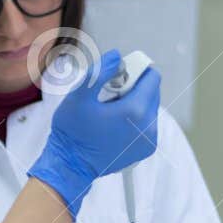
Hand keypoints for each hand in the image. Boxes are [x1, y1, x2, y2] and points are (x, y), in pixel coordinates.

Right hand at [28, 48, 160, 216]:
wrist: (70, 166)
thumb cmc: (72, 131)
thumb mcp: (78, 96)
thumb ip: (99, 71)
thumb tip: (118, 56)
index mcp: (136, 110)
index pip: (151, 77)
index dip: (133, 71)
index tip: (114, 79)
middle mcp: (149, 126)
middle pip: (152, 91)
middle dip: (133, 87)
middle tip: (108, 96)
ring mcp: (150, 139)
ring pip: (150, 107)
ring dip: (134, 103)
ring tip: (109, 111)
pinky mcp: (147, 149)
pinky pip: (147, 123)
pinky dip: (135, 119)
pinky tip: (114, 124)